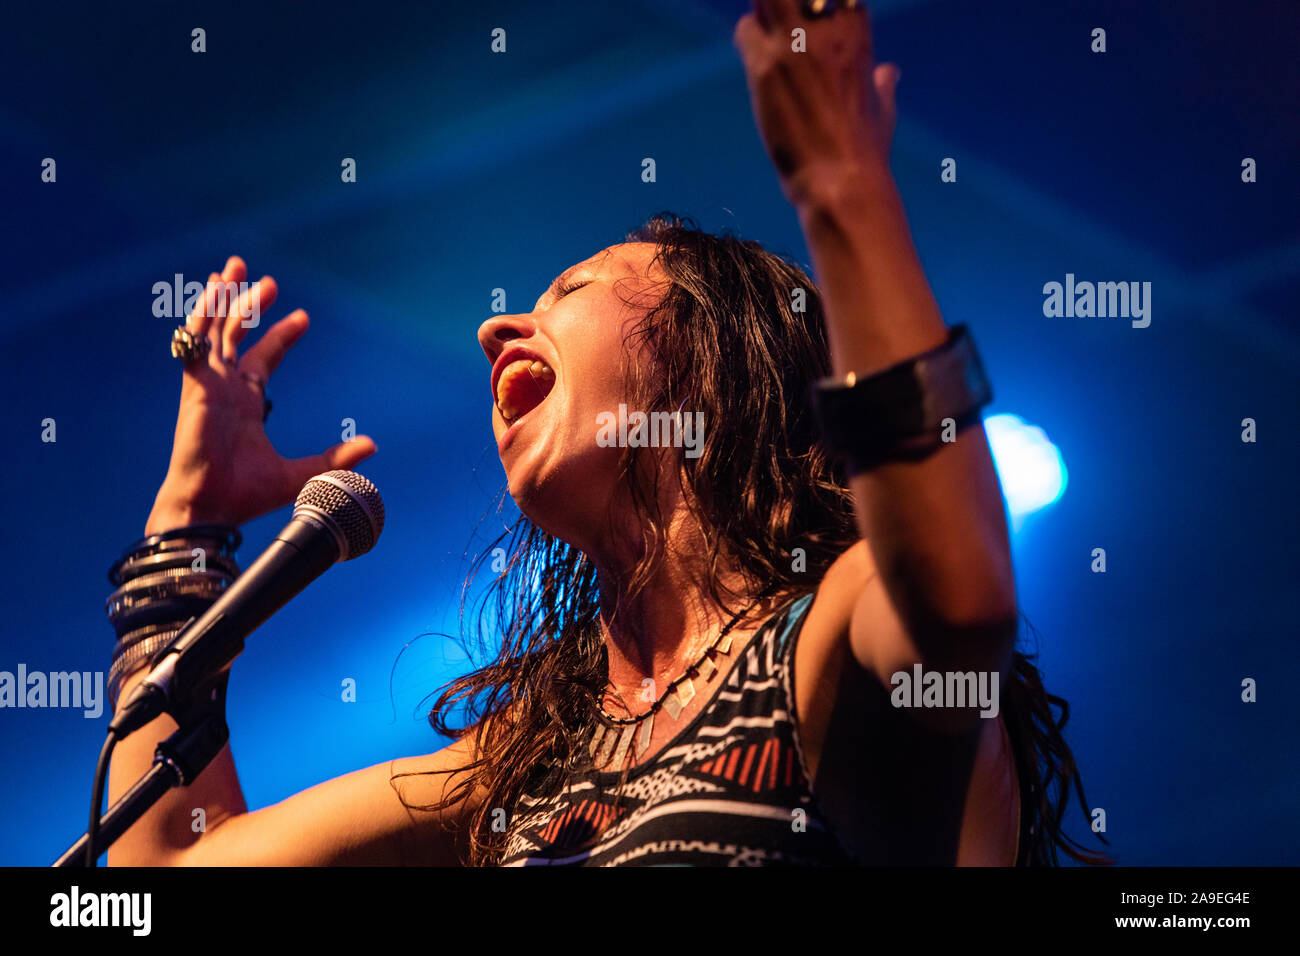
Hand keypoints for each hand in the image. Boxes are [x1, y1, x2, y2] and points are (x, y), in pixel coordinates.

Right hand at [146, 256, 376, 533]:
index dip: (281, 336)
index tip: (303, 317)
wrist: (210, 507)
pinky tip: (214, 291)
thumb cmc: (245, 496)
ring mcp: (207, 385)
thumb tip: (373, 445)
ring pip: (213, 331)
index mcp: (245, 404)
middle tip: (270, 282)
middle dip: (249, 306)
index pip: (262, 359)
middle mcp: (224, 389)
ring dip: (225, 299)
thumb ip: (335, 457)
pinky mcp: (194, 386)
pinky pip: (194, 342)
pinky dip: (201, 316)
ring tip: (237, 268)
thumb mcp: (302, 474)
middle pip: (235, 336)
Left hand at [734, 0, 900, 207]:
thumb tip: (889, 73)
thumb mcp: (882, 109)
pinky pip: (746, 30)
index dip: (820, 1)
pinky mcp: (765, 66)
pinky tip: (754, 61)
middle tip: (782, 23)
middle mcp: (826, 30)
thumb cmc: (864, 152)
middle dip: (787, 2)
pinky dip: (746, 38)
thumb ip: (883, 84)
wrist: (841, 180)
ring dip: (763, 9)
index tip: (813, 18)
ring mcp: (793, 44)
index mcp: (857, 33)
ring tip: (765, 33)